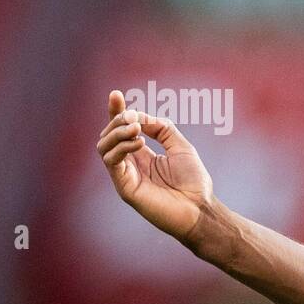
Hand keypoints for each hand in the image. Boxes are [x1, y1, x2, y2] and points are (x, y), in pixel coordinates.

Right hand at [96, 90, 213, 240]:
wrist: (200, 209)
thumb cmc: (194, 182)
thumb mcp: (180, 146)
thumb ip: (163, 129)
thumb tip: (142, 117)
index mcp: (142, 155)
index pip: (122, 129)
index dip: (117, 111)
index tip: (116, 94)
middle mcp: (130, 164)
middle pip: (109, 134)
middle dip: (118, 120)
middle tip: (134, 119)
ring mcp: (125, 175)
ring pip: (103, 146)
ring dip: (117, 132)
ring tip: (137, 130)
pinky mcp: (124, 187)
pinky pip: (111, 161)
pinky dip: (121, 147)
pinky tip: (139, 143)